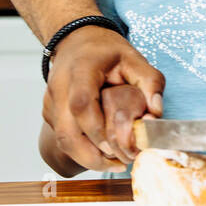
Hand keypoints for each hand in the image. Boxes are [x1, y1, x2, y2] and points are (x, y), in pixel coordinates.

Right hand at [43, 25, 163, 171]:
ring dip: (86, 158)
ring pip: (62, 140)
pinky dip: (81, 150)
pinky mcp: (49, 113)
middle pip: (66, 132)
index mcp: (81, 70)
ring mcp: (51, 101)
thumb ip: (150, 83)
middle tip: (119, 164)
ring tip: (113, 163)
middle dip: (92, 156)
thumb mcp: (134, 58)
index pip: (81, 104)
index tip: (116, 145)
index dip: (97, 130)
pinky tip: (101, 152)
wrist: (76, 41)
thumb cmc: (106, 51)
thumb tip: (155, 115)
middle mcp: (59, 87)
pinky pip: (62, 138)